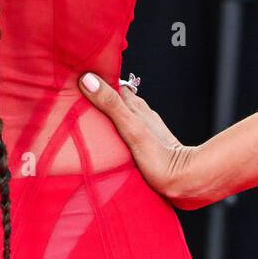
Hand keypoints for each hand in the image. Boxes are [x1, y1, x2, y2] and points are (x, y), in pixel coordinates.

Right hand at [78, 73, 221, 208]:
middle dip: (97, 96)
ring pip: (119, 114)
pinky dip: (112, 128)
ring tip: (84, 117)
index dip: (95, 79)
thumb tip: (89, 80)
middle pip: (115, 98)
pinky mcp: (143, 145)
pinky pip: (123, 130)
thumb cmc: (159, 158)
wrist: (183, 181)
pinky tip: (105, 137)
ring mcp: (143, 129)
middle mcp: (140, 114)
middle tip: (74, 98)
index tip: (76, 77)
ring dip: (104, 113)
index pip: (112, 84)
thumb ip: (111, 104)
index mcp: (135, 105)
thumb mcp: (131, 128)